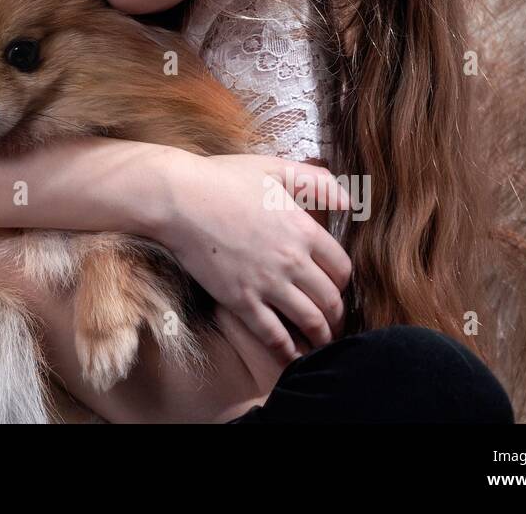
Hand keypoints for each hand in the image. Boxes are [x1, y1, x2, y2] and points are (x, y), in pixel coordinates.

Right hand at [153, 153, 352, 364]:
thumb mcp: (274, 169)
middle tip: (334, 323)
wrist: (178, 199)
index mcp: (303, 229)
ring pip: (309, 321)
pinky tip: (291, 356)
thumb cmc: (222, 179)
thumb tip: (346, 202)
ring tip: (320, 343)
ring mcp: (267, 283)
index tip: (336, 288)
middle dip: (336, 315)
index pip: (341, 268)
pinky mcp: (241, 300)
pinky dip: (287, 350)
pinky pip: (273, 335)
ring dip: (320, 336)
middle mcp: (292, 260)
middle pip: (330, 299)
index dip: (343, 282)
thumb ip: (316, 182)